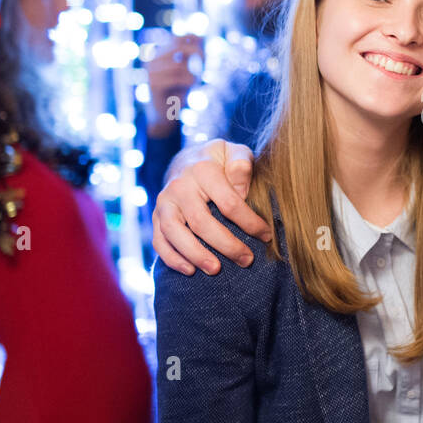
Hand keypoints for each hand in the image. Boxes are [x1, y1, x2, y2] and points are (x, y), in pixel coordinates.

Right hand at [146, 36, 202, 136]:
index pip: (176, 38)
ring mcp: (151, 72)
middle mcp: (152, 60)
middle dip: (196, 52)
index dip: (191, 38)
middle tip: (205, 62)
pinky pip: (177, 78)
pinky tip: (190, 87)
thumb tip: (201, 36)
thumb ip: (190, 54)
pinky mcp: (154, 85)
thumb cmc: (177, 91)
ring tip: (194, 82)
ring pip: (179, 66)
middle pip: (178, 48)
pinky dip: (188, 82)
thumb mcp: (186, 70)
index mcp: (158, 54)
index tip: (204, 43)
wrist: (163, 116)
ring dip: (192, 74)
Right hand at [152, 139, 270, 275]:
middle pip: (201, 221)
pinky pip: (159, 241)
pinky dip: (172, 258)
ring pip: (175, 233)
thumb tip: (242, 191)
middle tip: (247, 260)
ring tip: (216, 270)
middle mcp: (179, 186)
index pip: (228, 202)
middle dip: (226, 245)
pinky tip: (190, 271)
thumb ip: (242, 164)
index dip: (249, 222)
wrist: (187, 158)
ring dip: (195, 255)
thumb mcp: (234, 152)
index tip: (266, 235)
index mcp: (203, 170)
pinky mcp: (155, 216)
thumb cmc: (220, 160)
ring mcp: (164, 203)